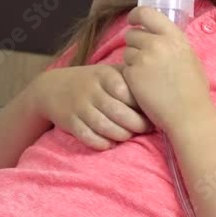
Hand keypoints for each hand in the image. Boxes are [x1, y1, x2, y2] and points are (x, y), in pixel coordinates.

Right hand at [32, 63, 153, 150]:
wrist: (53, 88)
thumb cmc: (93, 82)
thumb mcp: (109, 73)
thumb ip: (131, 79)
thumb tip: (162, 93)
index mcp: (106, 75)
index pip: (130, 94)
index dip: (144, 108)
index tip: (155, 114)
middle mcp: (92, 90)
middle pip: (120, 114)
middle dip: (137, 126)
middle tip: (146, 129)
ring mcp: (80, 106)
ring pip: (106, 127)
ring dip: (121, 136)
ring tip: (128, 136)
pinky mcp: (70, 121)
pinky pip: (89, 137)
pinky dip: (102, 143)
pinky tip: (110, 142)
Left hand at [121, 6, 214, 134]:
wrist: (188, 114)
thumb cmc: (194, 89)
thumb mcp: (189, 57)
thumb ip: (172, 44)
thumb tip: (159, 36)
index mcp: (174, 36)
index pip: (147, 13)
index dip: (136, 16)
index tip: (133, 21)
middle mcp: (157, 43)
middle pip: (132, 34)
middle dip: (134, 44)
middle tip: (142, 58)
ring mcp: (143, 58)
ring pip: (126, 52)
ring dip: (132, 61)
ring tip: (146, 76)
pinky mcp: (132, 74)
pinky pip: (124, 69)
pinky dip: (130, 76)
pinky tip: (143, 86)